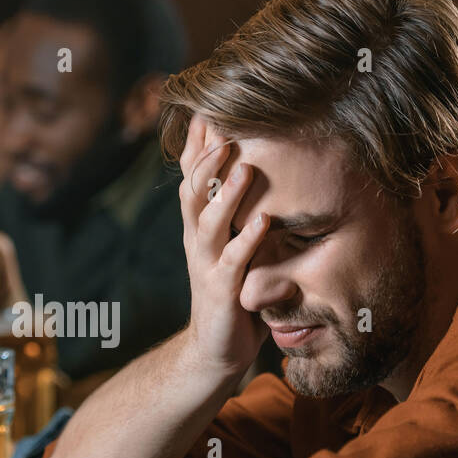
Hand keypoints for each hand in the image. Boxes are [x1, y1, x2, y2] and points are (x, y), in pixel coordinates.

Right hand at [178, 113, 270, 376]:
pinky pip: (232, 262)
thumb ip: (242, 210)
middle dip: (207, 159)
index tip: (207, 107)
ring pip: (208, 221)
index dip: (197, 144)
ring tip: (245, 165)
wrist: (216, 350)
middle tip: (225, 126)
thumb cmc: (234, 290)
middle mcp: (196, 240)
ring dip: (227, 193)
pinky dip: (248, 240)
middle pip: (192, 191)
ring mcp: (205, 265)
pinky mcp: (221, 292)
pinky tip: (265, 221)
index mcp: (199, 225)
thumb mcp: (234, 242)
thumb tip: (262, 167)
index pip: (192, 176)